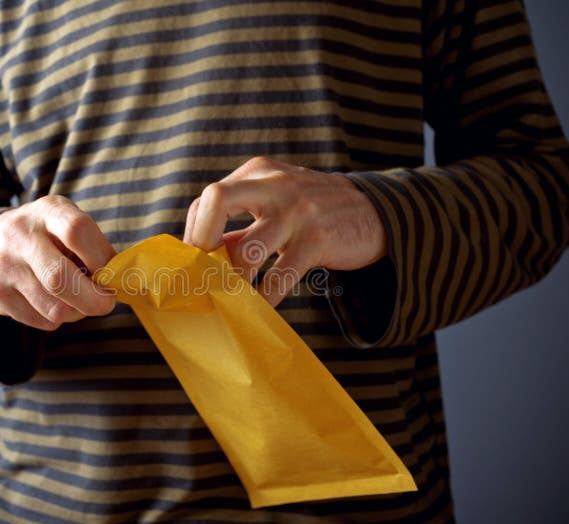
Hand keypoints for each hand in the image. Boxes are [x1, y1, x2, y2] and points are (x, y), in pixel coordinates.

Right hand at [0, 195, 116, 329]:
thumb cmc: (44, 235)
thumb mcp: (66, 222)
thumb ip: (92, 246)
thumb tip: (117, 281)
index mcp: (47, 212)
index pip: (76, 231)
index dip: (100, 258)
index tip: (110, 273)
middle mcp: (20, 236)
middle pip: (60, 278)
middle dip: (93, 300)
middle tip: (106, 303)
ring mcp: (4, 267)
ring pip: (55, 308)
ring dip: (77, 311)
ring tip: (77, 300)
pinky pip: (42, 321)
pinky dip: (57, 319)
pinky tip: (53, 301)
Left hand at [183, 156, 386, 305]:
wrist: (374, 211)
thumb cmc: (312, 211)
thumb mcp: (275, 204)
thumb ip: (239, 226)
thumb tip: (199, 258)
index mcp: (257, 172)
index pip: (207, 199)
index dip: (194, 234)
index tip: (196, 261)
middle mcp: (274, 185)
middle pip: (216, 200)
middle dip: (200, 240)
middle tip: (202, 272)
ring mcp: (297, 211)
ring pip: (247, 249)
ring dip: (234, 280)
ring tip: (232, 295)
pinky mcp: (317, 240)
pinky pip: (279, 276)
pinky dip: (264, 297)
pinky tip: (260, 305)